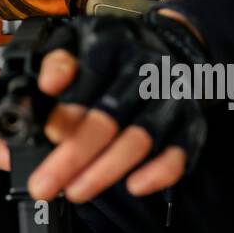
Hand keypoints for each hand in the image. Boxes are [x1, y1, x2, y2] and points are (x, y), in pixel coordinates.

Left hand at [28, 9, 207, 203]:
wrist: (167, 44)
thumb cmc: (111, 51)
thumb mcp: (77, 40)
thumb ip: (58, 62)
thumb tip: (49, 83)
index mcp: (114, 44)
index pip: (87, 83)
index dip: (65, 113)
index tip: (46, 135)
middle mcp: (147, 69)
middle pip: (109, 117)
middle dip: (74, 156)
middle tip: (43, 185)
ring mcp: (172, 98)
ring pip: (140, 140)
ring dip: (106, 171)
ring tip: (75, 192)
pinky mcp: (190, 123)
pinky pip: (179, 153)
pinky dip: (158, 173)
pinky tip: (133, 187)